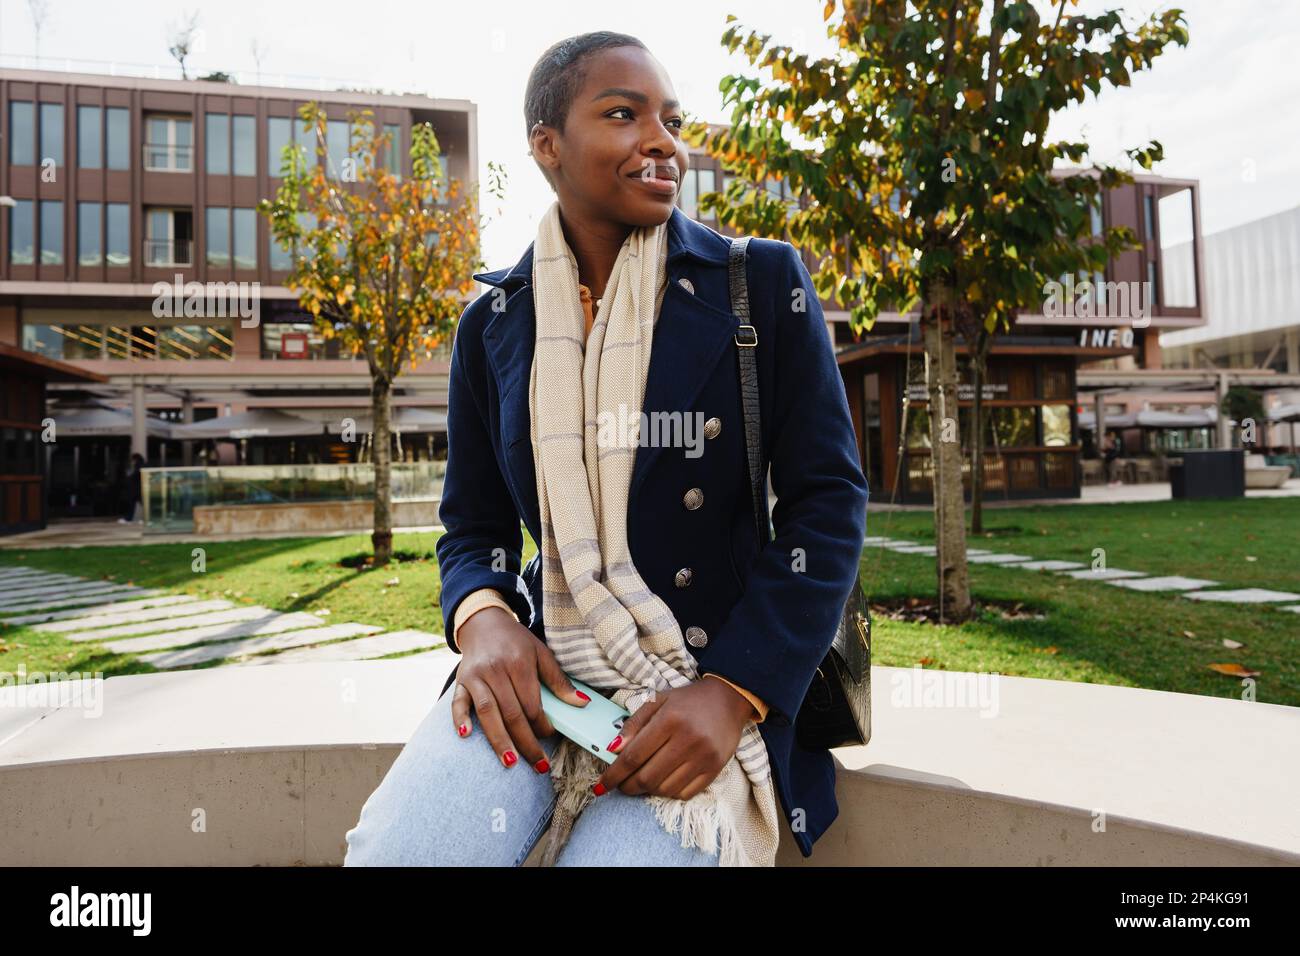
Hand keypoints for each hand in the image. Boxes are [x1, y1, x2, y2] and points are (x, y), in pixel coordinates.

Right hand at [453, 607, 589, 772]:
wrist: (484, 623)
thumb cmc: (516, 641)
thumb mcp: (541, 653)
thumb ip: (559, 680)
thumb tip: (582, 704)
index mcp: (519, 663)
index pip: (532, 702)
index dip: (543, 724)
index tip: (551, 737)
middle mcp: (496, 670)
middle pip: (512, 712)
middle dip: (526, 742)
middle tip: (539, 764)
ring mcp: (476, 676)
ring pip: (487, 712)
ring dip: (499, 739)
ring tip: (511, 762)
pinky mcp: (460, 681)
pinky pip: (458, 702)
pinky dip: (460, 718)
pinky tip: (466, 735)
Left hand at [593, 679, 754, 800]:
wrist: (728, 699)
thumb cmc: (688, 701)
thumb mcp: (657, 701)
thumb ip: (633, 724)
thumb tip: (612, 749)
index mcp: (670, 719)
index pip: (634, 756)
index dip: (613, 775)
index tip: (600, 786)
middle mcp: (688, 740)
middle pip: (647, 777)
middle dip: (627, 786)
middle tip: (620, 785)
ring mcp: (703, 757)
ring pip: (664, 789)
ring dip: (647, 790)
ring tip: (642, 780)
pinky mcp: (715, 769)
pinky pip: (685, 793)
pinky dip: (668, 792)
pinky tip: (663, 781)